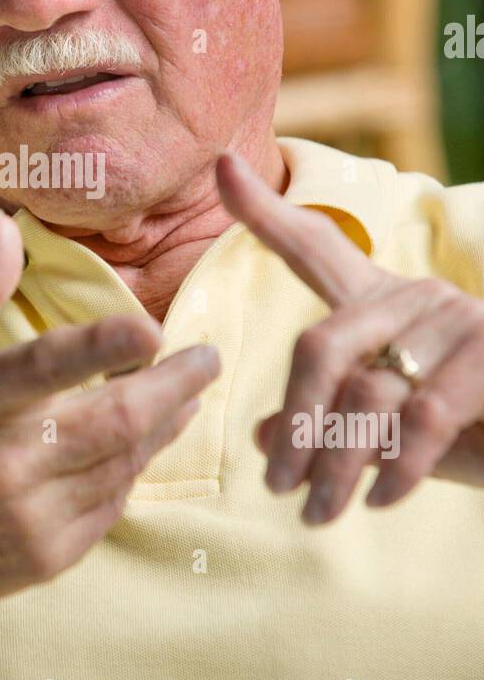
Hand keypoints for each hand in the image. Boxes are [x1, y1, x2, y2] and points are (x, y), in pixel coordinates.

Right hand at [0, 210, 219, 634]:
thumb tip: (5, 222)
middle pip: (114, 420)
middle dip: (175, 386)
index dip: (104, 346)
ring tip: (186, 395)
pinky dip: (134, 468)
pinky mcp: (45, 558)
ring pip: (125, 462)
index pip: (45, 366)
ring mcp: (27, 516)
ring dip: (165, 425)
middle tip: (208, 358)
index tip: (153, 328)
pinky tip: (144, 442)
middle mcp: (1, 462)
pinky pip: (112, 505)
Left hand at [215, 151, 483, 524]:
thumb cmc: (468, 434)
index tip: (221, 166)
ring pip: (366, 393)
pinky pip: (421, 417)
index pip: (315, 249)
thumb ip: (328, 423)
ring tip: (318, 513)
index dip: (266, 213)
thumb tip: (260, 435)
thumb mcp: (387, 430)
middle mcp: (416, 295)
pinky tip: (379, 500)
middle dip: (295, 423)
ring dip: (336, 464)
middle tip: (276, 485)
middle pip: (320, 346)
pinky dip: (395, 466)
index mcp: (383, 301)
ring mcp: (458, 318)